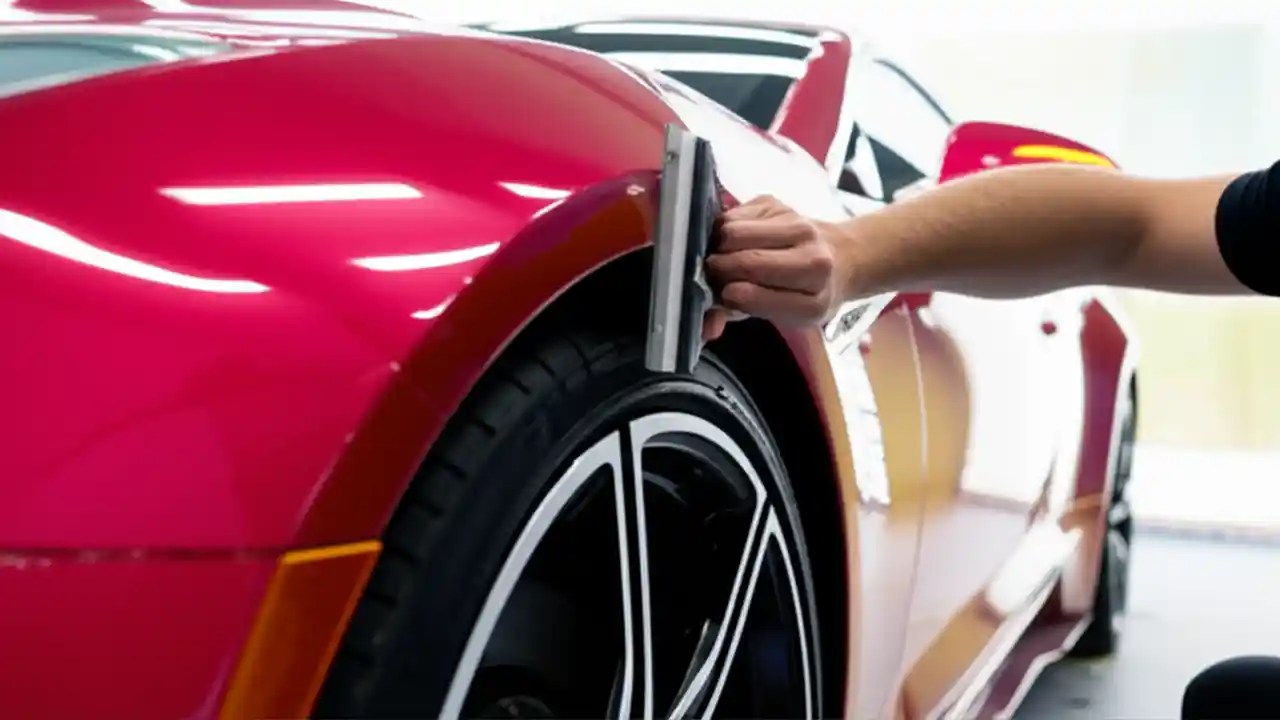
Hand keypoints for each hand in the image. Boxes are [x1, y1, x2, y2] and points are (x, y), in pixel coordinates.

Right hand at [703, 195, 846, 339]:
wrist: (839, 256)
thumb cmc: (803, 291)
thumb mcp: (782, 314)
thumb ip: (740, 316)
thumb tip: (706, 328)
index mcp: (813, 302)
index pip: (753, 296)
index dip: (727, 295)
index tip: (719, 294)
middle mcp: (812, 261)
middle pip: (743, 261)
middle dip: (718, 269)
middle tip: (712, 275)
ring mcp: (797, 227)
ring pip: (733, 233)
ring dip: (717, 246)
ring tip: (721, 256)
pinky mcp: (778, 204)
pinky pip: (734, 215)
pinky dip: (723, 229)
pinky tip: (730, 240)